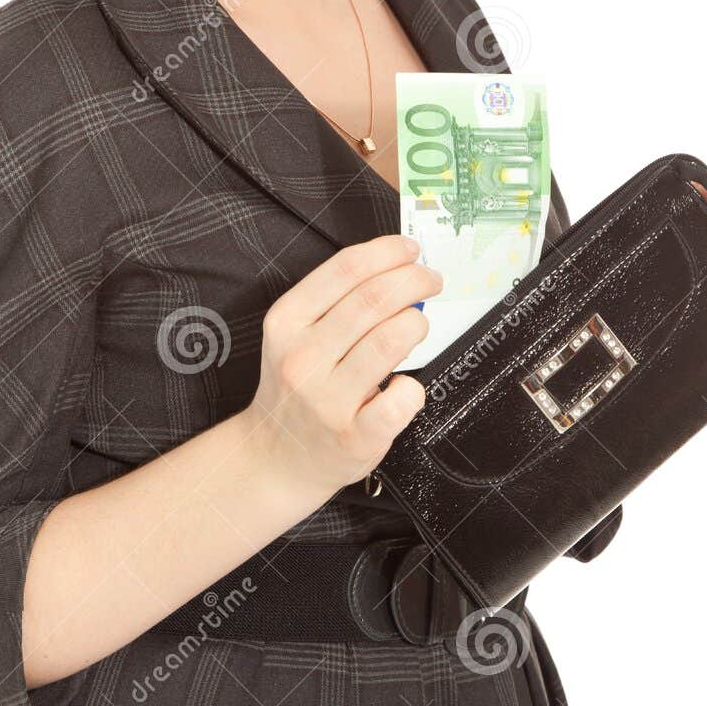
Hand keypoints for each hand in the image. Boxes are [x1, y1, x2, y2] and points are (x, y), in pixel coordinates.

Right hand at [244, 233, 444, 506]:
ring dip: (417, 323)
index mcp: (286, 322)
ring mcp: (327, 399)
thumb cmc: (297, 389)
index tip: (410, 250)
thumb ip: (336, 301)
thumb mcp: (294, 335)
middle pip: (374, 299)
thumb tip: (397, 270)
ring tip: (417, 325)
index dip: (387, 252)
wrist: (276, 456)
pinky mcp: (354, 436)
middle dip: (414, 280)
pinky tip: (403, 385)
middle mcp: (302, 358)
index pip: (345, 269)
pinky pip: (402, 399)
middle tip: (430, 280)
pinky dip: (414, 387)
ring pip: (391, 340)